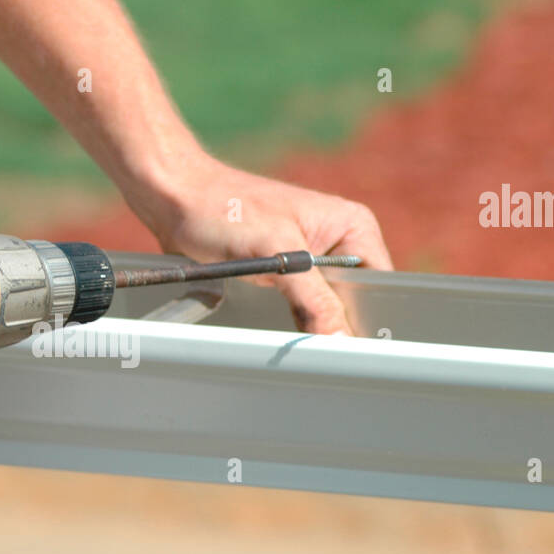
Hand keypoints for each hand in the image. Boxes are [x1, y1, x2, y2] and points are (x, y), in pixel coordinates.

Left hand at [130, 155, 392, 333]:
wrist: (174, 198)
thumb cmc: (222, 210)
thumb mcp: (275, 255)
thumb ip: (314, 299)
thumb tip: (341, 340)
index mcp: (353, 227)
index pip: (379, 289)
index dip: (366, 321)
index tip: (352, 352)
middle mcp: (339, 243)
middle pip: (354, 304)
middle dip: (336, 328)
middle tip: (320, 354)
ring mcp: (312, 261)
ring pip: (326, 311)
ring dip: (312, 328)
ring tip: (299, 346)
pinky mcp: (285, 274)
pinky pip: (300, 310)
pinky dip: (292, 324)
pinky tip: (282, 337)